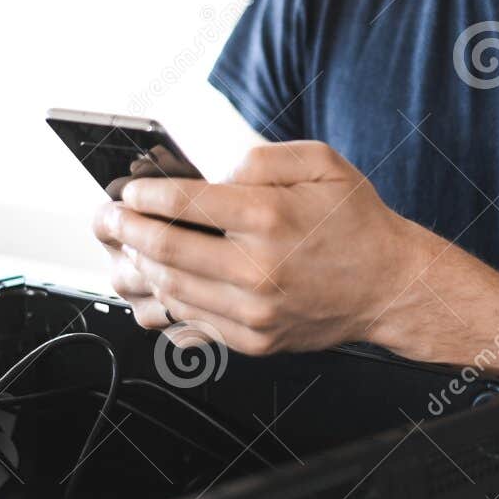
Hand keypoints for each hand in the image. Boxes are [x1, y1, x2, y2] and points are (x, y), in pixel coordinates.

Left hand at [90, 140, 428, 353]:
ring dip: (137, 270)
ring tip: (123, 252)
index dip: (143, 196)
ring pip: (171, 293)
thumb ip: (261, 158)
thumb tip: (212, 175)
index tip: (127, 192)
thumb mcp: (321, 163)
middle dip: (124, 232)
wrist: (391, 286)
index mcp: (270, 219)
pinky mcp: (255, 340)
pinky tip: (154, 286)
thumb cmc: (356, 223)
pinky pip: (192, 326)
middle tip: (107, 219)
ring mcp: (255, 312)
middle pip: (166, 252)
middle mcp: (258, 269)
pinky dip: (164, 306)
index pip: (184, 205)